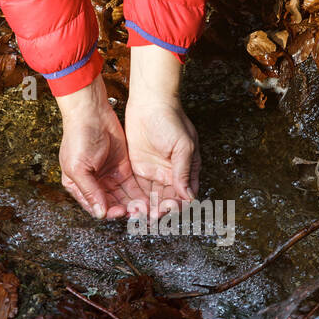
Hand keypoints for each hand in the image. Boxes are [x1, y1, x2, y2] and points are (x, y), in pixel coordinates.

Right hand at [55, 77, 147, 218]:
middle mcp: (94, 184)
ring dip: (133, 204)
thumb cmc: (79, 137)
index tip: (120, 212)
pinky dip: (139, 194)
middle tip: (137, 212)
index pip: (95, 206)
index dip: (108, 212)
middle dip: (124, 210)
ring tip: (144, 208)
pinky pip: (132, 186)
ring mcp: (109, 177)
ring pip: (123, 197)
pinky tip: (148, 200)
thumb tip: (100, 213)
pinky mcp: (123, 168)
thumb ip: (89, 191)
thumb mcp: (79, 167)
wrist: (92, 112)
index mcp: (78, 186)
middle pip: (111, 204)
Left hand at [125, 43, 197, 218]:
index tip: (167, 208)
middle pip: (167, 201)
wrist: (149, 102)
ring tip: (139, 215)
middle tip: (151, 215)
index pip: (184, 196)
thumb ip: (183, 172)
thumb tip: (188, 196)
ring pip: (152, 198)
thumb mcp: (182, 146)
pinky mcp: (138, 169)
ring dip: (147, 208)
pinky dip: (136, 200)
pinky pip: (138, 190)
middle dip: (160, 210)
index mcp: (187, 170)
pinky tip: (130, 206)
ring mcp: (154, 173)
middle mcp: (171, 175)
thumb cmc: (171, 120)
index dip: (177, 205)